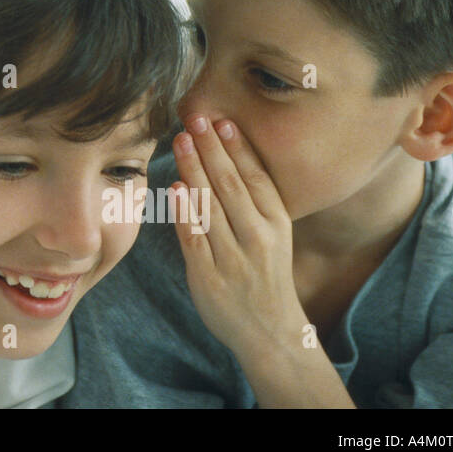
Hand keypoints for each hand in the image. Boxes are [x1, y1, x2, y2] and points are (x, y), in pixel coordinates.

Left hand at [169, 116, 305, 362]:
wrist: (270, 333)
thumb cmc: (265, 275)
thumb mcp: (272, 235)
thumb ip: (251, 202)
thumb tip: (221, 156)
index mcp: (276, 224)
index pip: (256, 178)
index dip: (238, 148)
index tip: (222, 120)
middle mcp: (258, 239)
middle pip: (232, 186)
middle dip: (212, 150)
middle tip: (195, 118)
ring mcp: (234, 260)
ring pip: (211, 208)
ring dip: (195, 171)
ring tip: (181, 140)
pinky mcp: (209, 279)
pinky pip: (194, 240)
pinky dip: (185, 214)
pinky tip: (176, 189)